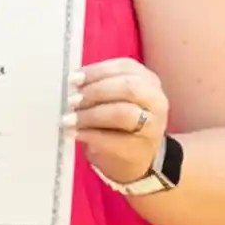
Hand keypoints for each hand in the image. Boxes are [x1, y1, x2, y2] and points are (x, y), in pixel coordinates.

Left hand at [64, 58, 169, 184]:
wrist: (136, 158)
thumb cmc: (120, 121)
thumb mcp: (115, 96)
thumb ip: (99, 85)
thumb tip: (71, 82)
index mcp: (147, 80)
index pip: (125, 67)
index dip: (97, 71)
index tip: (73, 78)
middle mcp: (156, 101)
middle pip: (127, 88)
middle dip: (96, 91)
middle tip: (71, 100)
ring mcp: (152, 127)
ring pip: (122, 113)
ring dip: (91, 114)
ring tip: (69, 119)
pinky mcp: (140, 150)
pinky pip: (113, 140)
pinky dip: (90, 135)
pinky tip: (74, 133)